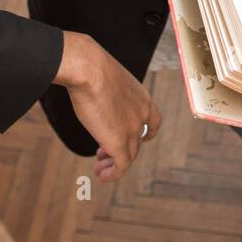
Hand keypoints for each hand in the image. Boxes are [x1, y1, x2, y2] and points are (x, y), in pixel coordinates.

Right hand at [53, 30, 161, 181]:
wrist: (89, 68)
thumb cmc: (92, 66)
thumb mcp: (108, 77)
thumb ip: (108, 89)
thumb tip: (93, 88)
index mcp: (142, 97)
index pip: (152, 121)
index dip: (144, 133)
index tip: (130, 137)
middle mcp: (142, 114)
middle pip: (138, 140)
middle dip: (122, 148)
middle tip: (103, 152)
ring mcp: (132, 129)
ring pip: (129, 155)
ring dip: (114, 163)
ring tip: (101, 167)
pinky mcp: (118, 142)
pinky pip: (121, 165)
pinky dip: (113, 173)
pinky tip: (102, 175)